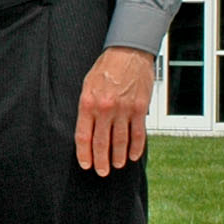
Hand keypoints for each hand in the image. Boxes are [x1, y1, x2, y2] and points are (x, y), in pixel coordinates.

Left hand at [74, 47, 154, 175]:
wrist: (128, 52)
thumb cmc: (106, 68)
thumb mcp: (87, 85)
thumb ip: (87, 107)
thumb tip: (88, 130)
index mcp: (88, 102)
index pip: (83, 136)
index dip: (84, 154)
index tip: (86, 164)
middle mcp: (105, 108)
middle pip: (101, 143)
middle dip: (101, 161)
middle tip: (101, 172)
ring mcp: (124, 109)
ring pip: (120, 142)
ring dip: (117, 157)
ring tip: (115, 165)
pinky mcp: (140, 109)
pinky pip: (138, 134)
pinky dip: (135, 148)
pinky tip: (132, 156)